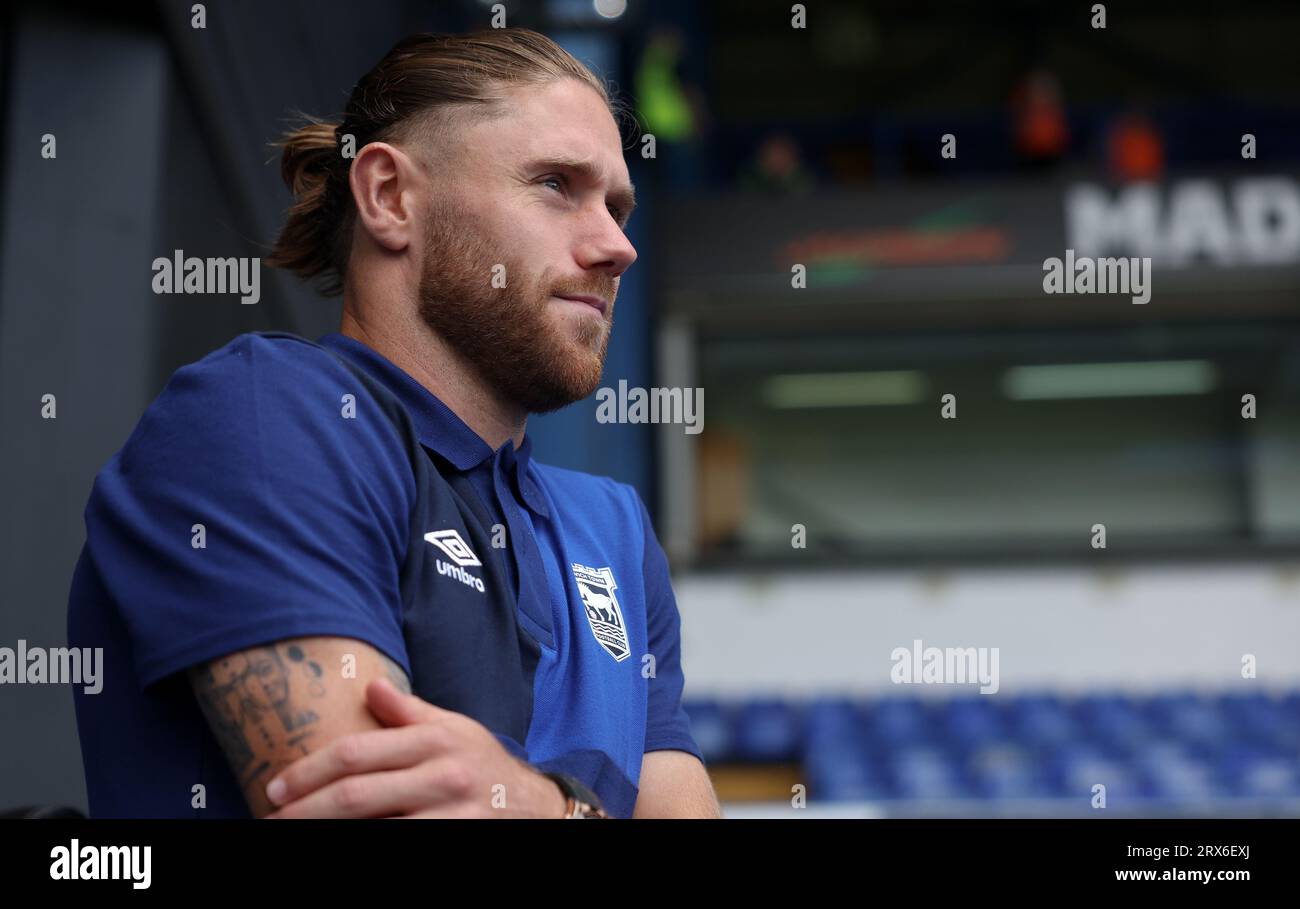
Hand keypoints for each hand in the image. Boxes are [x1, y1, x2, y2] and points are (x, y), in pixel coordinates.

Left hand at [263, 678, 566, 818]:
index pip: (356, 755)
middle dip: (304, 811)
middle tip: (271, 820)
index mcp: (435, 740)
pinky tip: (341, 848)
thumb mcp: (454, 729)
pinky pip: (399, 847)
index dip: (309, 771)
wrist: (537, 808)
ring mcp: (452, 815)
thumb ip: (409, 712)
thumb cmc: (484, 765)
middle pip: (355, 796)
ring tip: (297, 836)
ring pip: (373, 830)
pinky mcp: (457, 841)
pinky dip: (365, 846)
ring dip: (329, 836)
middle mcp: (443, 776)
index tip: (276, 788)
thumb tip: (368, 687)